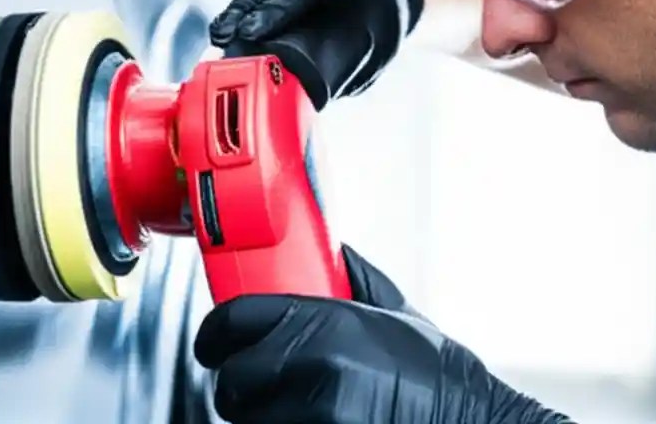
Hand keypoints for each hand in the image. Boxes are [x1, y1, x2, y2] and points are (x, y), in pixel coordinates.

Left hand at [194, 246, 569, 423]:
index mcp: (327, 322)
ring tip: (291, 412)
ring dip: (260, 419)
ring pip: (248, 420)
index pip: (233, 320)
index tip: (212, 346)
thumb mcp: (400, 318)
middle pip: (231, 380)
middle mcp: (316, 364)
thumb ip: (357, 282)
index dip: (213, 337)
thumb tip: (334, 249)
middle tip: (258, 390)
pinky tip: (308, 421)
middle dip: (239, 388)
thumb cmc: (443, 383)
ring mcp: (318, 413)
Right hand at [209, 0, 424, 110]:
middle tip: (223, 38)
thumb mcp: (376, 41)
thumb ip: (344, 66)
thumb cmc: (379, 17)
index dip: (275, 8)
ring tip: (222, 35)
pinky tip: (236, 16)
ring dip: (240, 6)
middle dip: (244, 8)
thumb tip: (303, 100)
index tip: (248, 33)